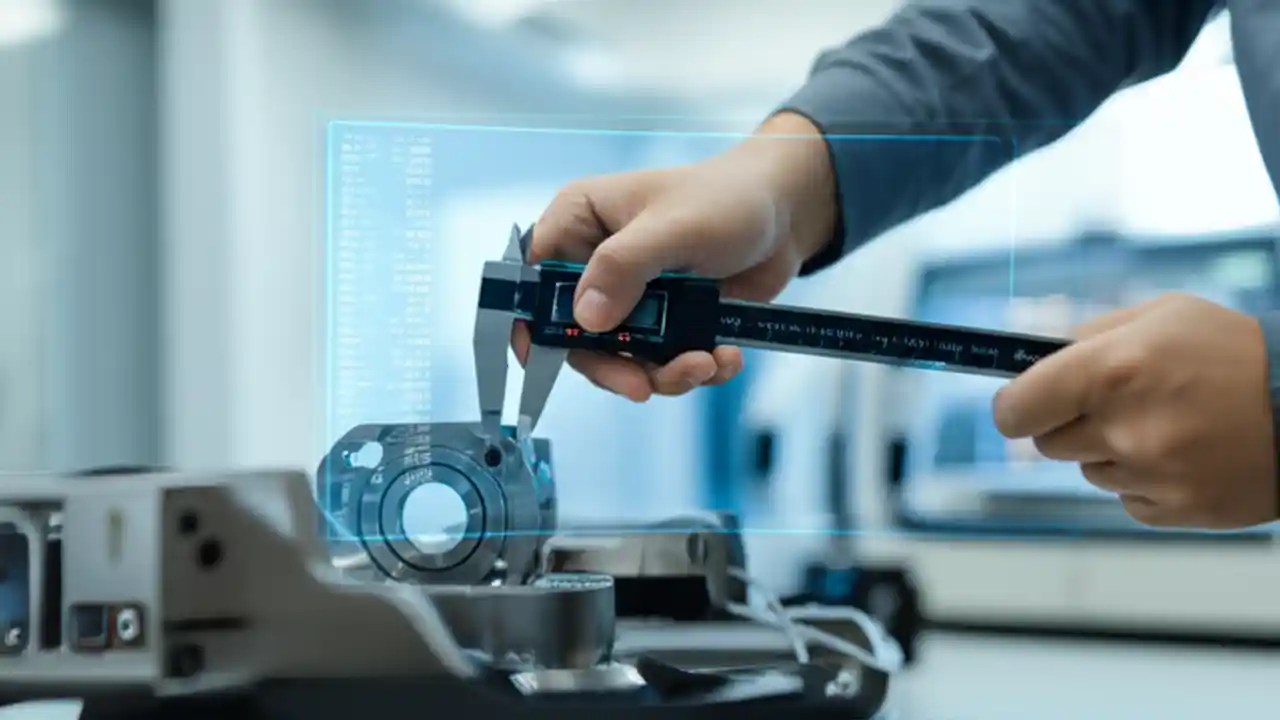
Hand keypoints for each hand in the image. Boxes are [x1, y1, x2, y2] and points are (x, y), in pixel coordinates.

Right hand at [512, 112, 836, 401]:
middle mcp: (596, 263)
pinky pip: (661, 363)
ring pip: (621, 359)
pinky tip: (724, 358)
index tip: (545, 358)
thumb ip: (624, 267)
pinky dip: (692, 370)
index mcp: (580, 223)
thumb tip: (585, 318)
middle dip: (613, 366)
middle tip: (644, 385)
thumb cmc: (728, 199)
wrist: (787, 216)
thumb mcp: (673, 227)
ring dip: (662, 374)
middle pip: (575, 334)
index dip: (530, 320)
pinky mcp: (664, 322)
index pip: (531, 276)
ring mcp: (631, 297)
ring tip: (705, 365)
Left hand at [992, 293, 1277, 528]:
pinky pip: (1128, 499)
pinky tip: (1184, 453)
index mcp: (1110, 371)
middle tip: (1116, 403)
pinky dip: (1145, 481)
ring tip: (1165, 424)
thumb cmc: (1234, 352)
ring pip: (1090, 471)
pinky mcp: (1175, 509)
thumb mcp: (1161, 316)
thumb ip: (1090, 337)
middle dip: (1069, 423)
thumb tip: (1037, 361)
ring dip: (1111, 451)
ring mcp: (1150, 475)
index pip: (1015, 410)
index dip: (1014, 407)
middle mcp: (1124, 428)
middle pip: (1047, 444)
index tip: (1021, 405)